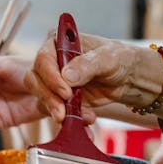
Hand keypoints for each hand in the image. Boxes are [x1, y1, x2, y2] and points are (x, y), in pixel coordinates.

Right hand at [25, 32, 140, 122]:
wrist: (127, 78)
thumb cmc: (118, 59)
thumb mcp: (108, 58)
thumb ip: (88, 64)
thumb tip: (67, 76)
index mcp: (58, 43)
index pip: (43, 59)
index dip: (51, 77)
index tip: (65, 91)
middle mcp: (51, 62)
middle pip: (34, 81)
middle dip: (49, 98)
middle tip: (63, 112)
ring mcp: (53, 82)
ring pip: (42, 99)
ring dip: (59, 111)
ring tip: (83, 117)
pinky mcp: (59, 100)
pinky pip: (56, 112)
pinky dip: (70, 120)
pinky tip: (87, 120)